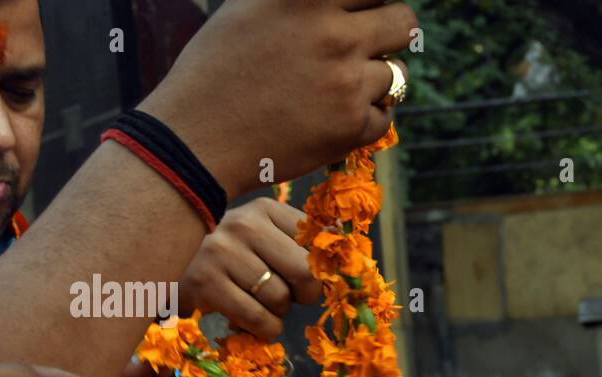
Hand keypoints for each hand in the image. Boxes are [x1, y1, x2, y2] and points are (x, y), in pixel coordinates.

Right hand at [140, 0, 416, 199]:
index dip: (371, 2)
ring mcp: (347, 83)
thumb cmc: (218, 67)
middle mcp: (334, 34)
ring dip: (378, 80)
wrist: (197, 138)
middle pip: (404, 22)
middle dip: (390, 32)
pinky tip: (332, 115)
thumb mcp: (253, 8)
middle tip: (367, 45)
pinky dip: (366, 118)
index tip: (364, 14)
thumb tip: (351, 3)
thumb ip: (304, 0)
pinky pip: (385, 117)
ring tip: (341, 86)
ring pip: (399, 75)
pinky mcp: (352, 128)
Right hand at [178, 199, 321, 338]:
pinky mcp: (206, 282)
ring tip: (257, 303)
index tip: (308, 279)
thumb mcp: (263, 240)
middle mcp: (244, 223)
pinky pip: (259, 318)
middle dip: (305, 295)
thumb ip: (299, 246)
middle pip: (305, 272)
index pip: (318, 243)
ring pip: (280, 299)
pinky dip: (263, 329)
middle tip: (290, 298)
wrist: (165, 266)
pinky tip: (248, 319)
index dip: (322, 271)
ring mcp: (222, 251)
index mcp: (265, 209)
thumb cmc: (228, 259)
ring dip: (277, 313)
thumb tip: (346, 260)